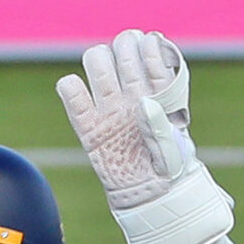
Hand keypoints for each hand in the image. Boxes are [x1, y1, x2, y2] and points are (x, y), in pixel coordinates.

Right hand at [56, 29, 234, 243]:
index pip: (153, 58)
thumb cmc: (168, 174)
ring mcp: (110, 109)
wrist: (149, 199)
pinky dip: (70, 88)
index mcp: (158, 95)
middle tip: (127, 53)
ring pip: (99, 66)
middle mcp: (132, 96)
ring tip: (107, 69)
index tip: (148, 44)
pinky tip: (74, 86)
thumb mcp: (173, 153)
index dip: (149, 47)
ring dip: (101, 59)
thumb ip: (159, 127)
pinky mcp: (89, 128)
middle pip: (122, 52)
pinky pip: (74, 99)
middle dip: (124, 46)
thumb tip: (143, 102)